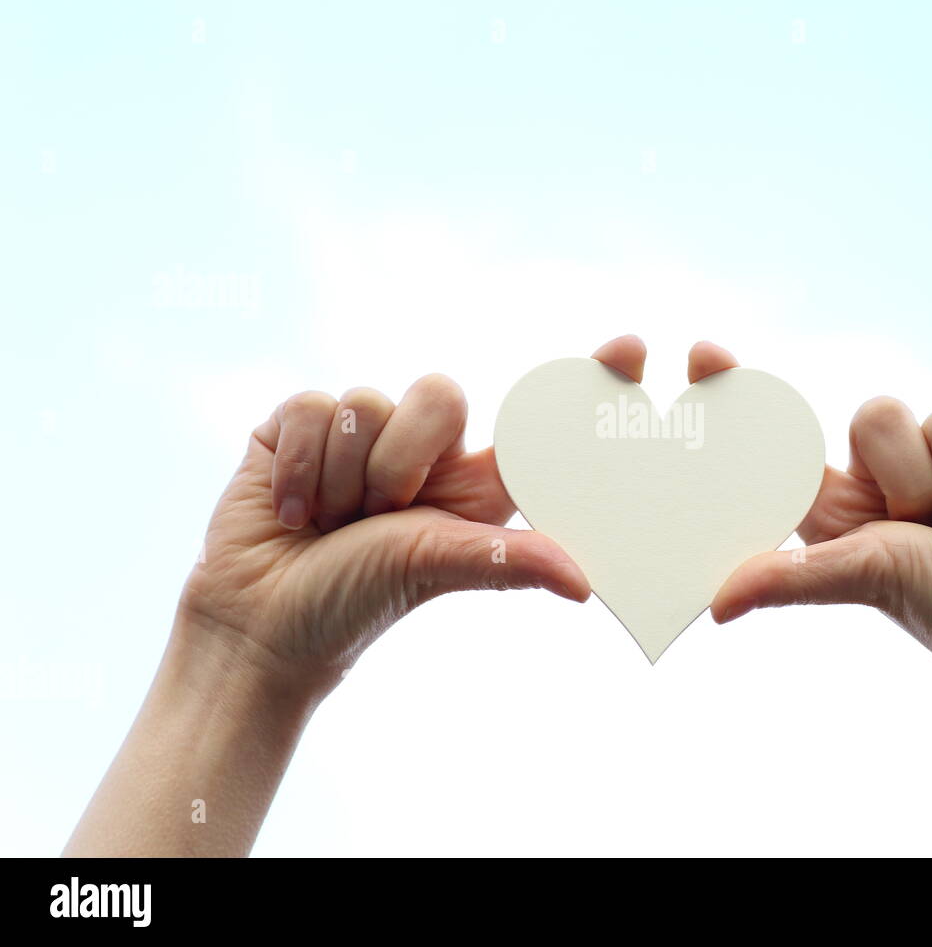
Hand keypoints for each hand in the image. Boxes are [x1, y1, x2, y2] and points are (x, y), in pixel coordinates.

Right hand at [178, 335, 647, 696]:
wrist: (264, 622)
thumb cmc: (361, 601)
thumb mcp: (439, 568)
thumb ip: (507, 561)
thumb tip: (585, 585)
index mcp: (474, 479)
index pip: (534, 416)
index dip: (581, 377)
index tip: (630, 346)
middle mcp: (424, 447)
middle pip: (441, 392)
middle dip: (403, 462)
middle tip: (383, 514)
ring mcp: (363, 431)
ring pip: (367, 401)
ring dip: (343, 479)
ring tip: (332, 523)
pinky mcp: (301, 425)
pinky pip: (312, 406)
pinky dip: (301, 467)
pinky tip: (294, 510)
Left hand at [711, 384, 931, 699]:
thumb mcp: (864, 579)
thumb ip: (793, 576)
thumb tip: (716, 606)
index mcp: (838, 508)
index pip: (781, 438)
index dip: (745, 393)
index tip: (703, 353)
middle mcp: (887, 478)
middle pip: (877, 413)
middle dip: (912, 480)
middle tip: (930, 533)